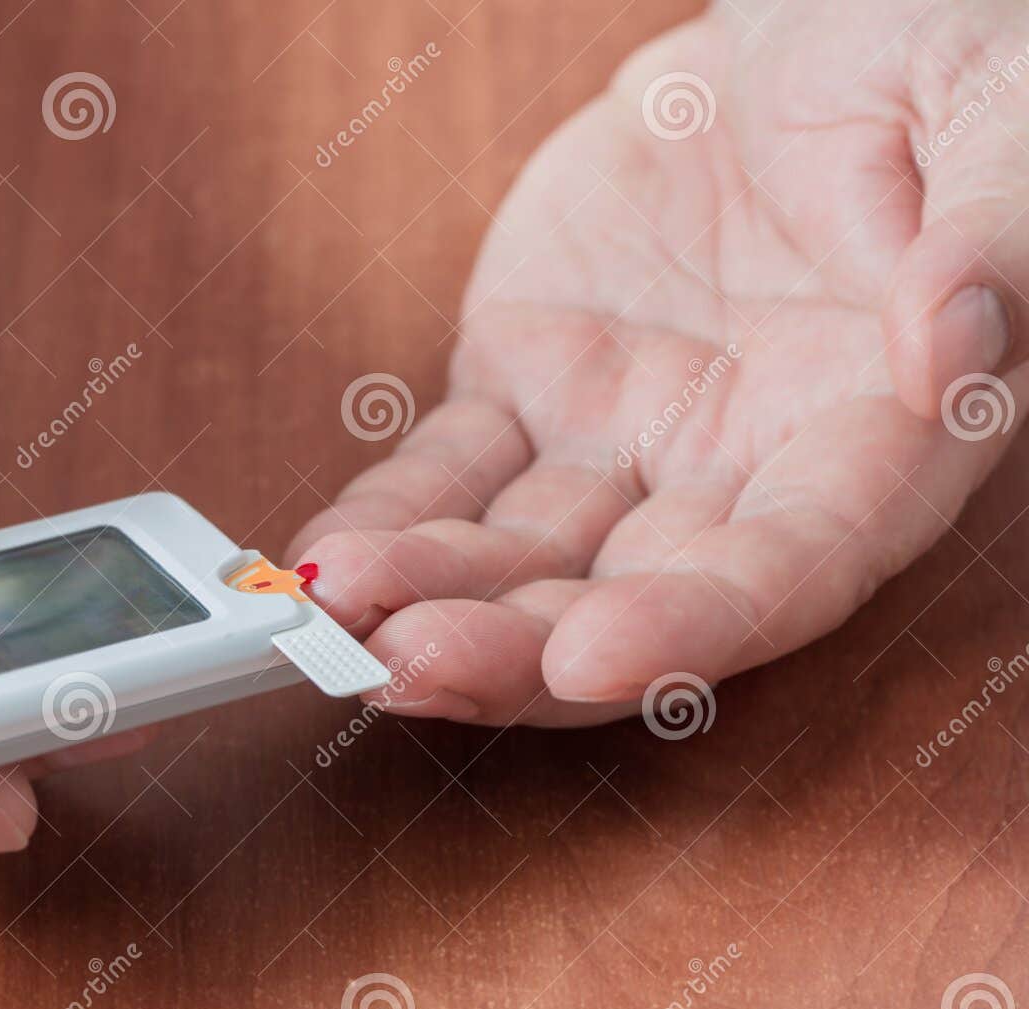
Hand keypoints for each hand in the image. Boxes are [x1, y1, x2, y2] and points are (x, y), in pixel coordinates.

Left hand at [290, 0, 1027, 725]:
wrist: (798, 28)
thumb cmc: (930, 67)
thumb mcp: (997, 124)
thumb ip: (992, 240)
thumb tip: (951, 340)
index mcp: (876, 440)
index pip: (785, 570)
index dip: (690, 626)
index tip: (589, 658)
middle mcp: (741, 470)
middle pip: (626, 599)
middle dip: (513, 650)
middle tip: (402, 666)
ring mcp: (625, 437)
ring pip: (521, 555)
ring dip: (428, 596)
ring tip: (334, 615)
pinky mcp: (533, 385)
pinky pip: (451, 470)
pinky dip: (390, 515)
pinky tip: (327, 559)